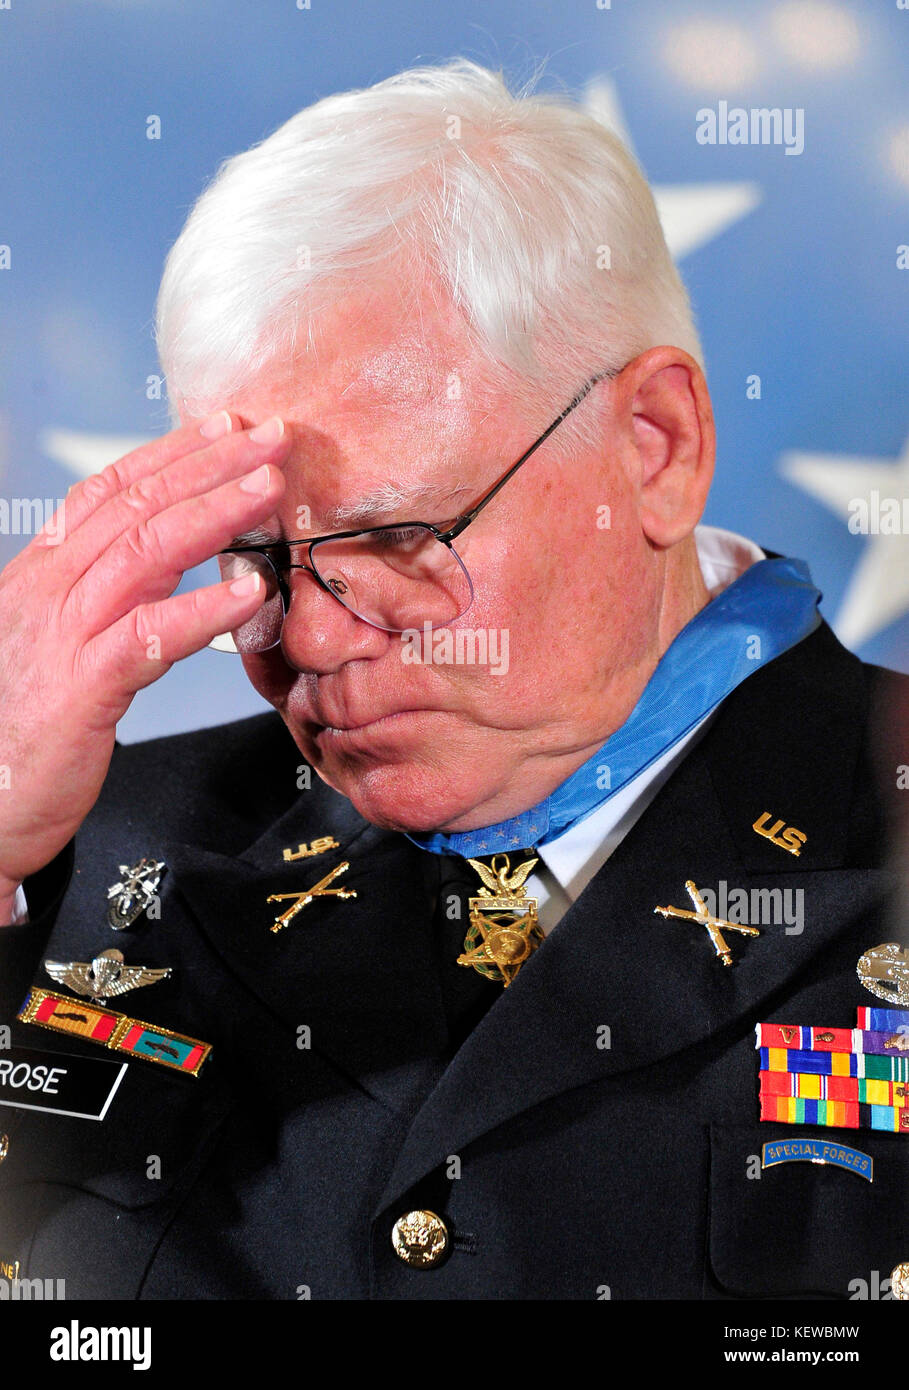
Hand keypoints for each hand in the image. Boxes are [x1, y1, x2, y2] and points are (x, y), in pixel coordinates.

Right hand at [0, 411, 287, 888]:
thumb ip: (94, 603)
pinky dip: (204, 608)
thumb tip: (152, 575)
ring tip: (271, 491)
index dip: (170, 454)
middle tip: (271, 437)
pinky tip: (250, 591)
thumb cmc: (13, 734)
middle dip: (209, 465)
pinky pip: (149, 636)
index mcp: (42, 576)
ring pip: (146, 552)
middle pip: (136, 506)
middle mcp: (49, 591)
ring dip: (216, 513)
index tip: (224, 428)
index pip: (109, 492)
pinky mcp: (81, 689)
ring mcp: (63, 635)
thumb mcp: (50, 647)